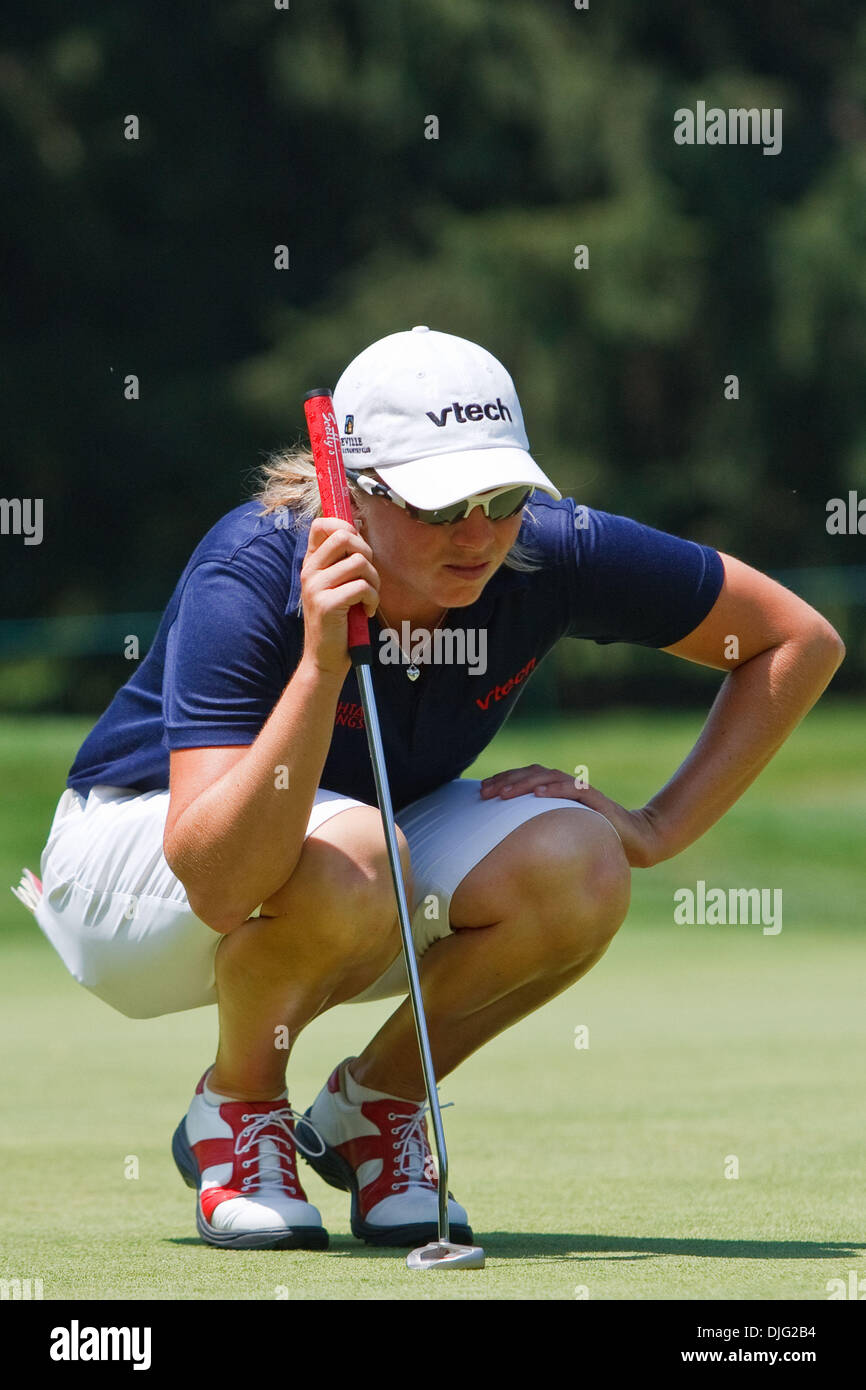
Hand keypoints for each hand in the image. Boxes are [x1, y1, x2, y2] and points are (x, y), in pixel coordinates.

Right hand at [299, 517, 379, 678]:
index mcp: (311, 563)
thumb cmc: (338, 621)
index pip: (321, 525)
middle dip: (366, 552)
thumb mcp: (336, 586)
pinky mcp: (326, 603)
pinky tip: (366, 611)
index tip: (358, 545)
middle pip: (344, 536)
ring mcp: (315, 587)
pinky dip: (372, 599)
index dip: (345, 525)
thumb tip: (359, 533)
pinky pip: (362, 586)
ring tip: (369, 597)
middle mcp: (309, 571)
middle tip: (368, 575)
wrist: (325, 658)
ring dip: (374, 580)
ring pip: (359, 562)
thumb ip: (342, 562)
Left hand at [479, 764, 661, 867]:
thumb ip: (539, 831)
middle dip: (506, 780)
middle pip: (531, 773)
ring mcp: (581, 790)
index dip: (502, 779)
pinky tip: (538, 795)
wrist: (636, 841)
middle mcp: (566, 786)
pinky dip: (554, 790)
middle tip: (484, 792)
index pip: (525, 776)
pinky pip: (572, 790)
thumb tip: (503, 846)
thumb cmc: (595, 839)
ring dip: (524, 783)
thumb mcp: (561, 835)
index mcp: (556, 791)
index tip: (480, 791)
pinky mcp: (596, 800)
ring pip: (548, 778)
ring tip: (504, 794)